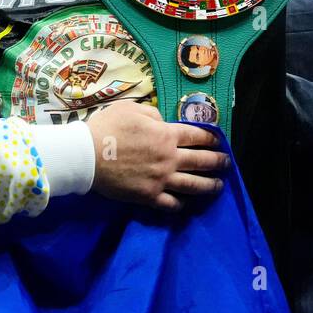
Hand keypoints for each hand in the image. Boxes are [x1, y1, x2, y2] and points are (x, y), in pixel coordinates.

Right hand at [85, 102, 228, 211]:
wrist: (85, 155)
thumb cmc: (106, 127)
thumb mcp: (130, 108)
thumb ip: (152, 112)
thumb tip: (162, 121)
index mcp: (166, 134)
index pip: (197, 136)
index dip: (211, 138)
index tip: (219, 141)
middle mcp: (169, 158)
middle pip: (202, 161)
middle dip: (218, 162)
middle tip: (227, 164)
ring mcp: (161, 180)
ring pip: (194, 185)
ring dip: (210, 185)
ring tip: (219, 186)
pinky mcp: (149, 197)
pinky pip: (172, 204)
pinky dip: (181, 204)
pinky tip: (186, 203)